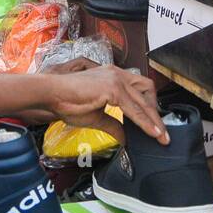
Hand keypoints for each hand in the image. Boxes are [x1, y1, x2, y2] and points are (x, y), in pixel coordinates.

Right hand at [43, 60, 166, 144]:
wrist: (51, 95)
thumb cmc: (67, 102)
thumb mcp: (95, 116)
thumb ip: (113, 124)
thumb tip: (125, 138)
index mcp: (113, 76)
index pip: (139, 89)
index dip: (149, 106)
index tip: (155, 123)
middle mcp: (117, 74)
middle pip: (147, 91)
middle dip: (156, 112)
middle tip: (161, 130)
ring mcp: (115, 79)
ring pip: (144, 102)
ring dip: (154, 120)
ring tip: (161, 136)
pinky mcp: (112, 89)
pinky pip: (134, 109)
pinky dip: (145, 122)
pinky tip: (152, 133)